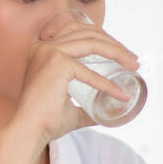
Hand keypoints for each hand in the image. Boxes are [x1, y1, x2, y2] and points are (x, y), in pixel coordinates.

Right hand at [10, 17, 139, 144]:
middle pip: (87, 32)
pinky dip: (108, 84)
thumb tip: (105, 111)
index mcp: (43, 49)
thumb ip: (87, 106)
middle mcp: (44, 45)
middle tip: (133, 60)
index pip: (77, 31)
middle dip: (114, 44)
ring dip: (117, 52)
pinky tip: (121, 94)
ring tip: (133, 65)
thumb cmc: (44, 121)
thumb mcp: (70, 107)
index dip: (102, 38)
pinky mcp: (57, 63)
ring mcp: (49, 51)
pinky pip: (90, 72)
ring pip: (92, 42)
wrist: (29, 132)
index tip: (121, 53)